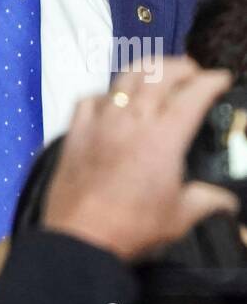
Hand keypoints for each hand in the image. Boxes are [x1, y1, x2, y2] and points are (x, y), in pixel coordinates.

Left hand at [44, 58, 237, 259]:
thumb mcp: (179, 217)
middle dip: (181, 66)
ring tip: (157, 73)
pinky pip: (90, 98)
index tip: (221, 79)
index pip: (192, 95)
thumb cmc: (134, 227)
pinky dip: (105, 94)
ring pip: (124, 78)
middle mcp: (132, 119)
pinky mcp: (75, 129)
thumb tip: (228, 201)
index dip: (210, 81)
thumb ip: (206, 201)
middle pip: (158, 75)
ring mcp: (101, 120)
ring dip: (146, 70)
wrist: (81, 237)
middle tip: (193, 71)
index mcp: (164, 136)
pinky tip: (110, 101)